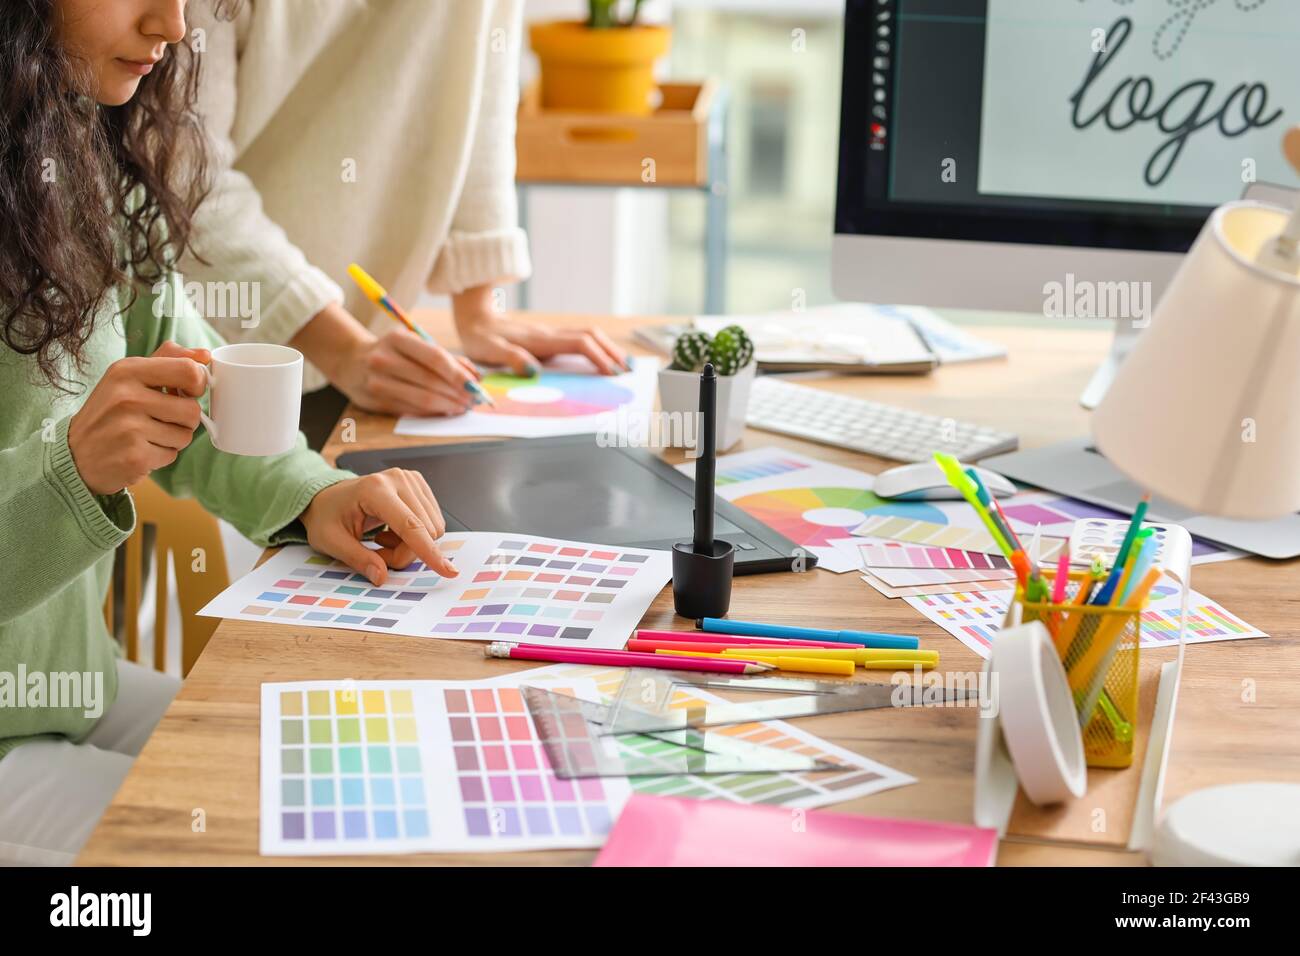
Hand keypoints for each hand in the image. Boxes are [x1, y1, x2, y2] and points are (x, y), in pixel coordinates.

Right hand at [68, 342, 208, 494]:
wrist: (75, 454)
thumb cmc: (111, 412)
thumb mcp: (130, 376)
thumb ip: (169, 359)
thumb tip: (205, 355)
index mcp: (127, 370)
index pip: (189, 371)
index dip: (198, 384)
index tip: (187, 391)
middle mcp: (126, 396)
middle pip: (193, 410)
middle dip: (185, 418)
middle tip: (162, 419)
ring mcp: (130, 428)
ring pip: (186, 435)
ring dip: (173, 438)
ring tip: (147, 434)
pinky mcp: (135, 456)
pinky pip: (172, 455)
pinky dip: (161, 456)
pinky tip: (140, 450)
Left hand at [299, 469, 458, 584]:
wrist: (327, 497)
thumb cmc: (327, 516)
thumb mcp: (331, 542)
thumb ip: (358, 559)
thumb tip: (381, 576)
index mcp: (375, 489)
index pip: (411, 526)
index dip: (429, 552)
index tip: (448, 571)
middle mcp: (398, 479)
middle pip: (424, 531)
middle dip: (404, 553)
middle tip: (376, 554)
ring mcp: (411, 479)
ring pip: (432, 529)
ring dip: (409, 546)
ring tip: (382, 540)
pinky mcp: (418, 485)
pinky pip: (431, 522)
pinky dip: (414, 536)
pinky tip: (392, 530)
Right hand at [334, 329, 481, 416]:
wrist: (351, 361)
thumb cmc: (393, 352)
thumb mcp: (414, 345)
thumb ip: (445, 358)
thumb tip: (475, 376)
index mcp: (398, 339)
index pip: (435, 357)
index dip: (459, 374)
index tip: (475, 385)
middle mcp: (384, 359)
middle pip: (430, 381)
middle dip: (457, 393)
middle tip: (473, 400)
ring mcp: (377, 381)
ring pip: (421, 399)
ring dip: (447, 406)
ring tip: (462, 407)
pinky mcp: (374, 401)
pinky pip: (410, 410)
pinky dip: (432, 413)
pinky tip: (444, 411)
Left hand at [448, 287, 629, 375]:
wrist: (474, 317)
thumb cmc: (480, 337)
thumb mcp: (489, 350)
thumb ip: (510, 359)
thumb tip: (533, 370)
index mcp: (540, 339)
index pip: (579, 345)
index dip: (598, 358)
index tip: (612, 373)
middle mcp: (550, 334)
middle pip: (591, 336)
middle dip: (612, 352)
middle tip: (629, 370)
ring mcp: (551, 334)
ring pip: (588, 335)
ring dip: (608, 348)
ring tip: (623, 365)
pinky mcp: (549, 338)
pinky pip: (579, 340)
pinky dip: (596, 348)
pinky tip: (601, 359)